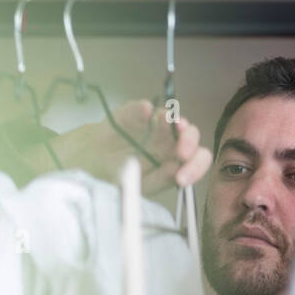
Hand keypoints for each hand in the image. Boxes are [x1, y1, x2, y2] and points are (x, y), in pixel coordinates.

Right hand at [52, 99, 212, 195]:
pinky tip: (146, 112)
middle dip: (190, 143)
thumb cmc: (124, 175)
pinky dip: (146, 110)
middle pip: (191, 137)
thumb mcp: (142, 186)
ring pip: (173, 119)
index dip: (195, 168)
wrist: (98, 162)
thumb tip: (176, 170)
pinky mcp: (139, 113)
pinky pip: (145, 109)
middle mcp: (172, 141)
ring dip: (175, 122)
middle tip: (181, 153)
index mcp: (178, 160)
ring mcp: (157, 125)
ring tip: (172, 125)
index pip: (197, 161)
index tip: (181, 179)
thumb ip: (160, 179)